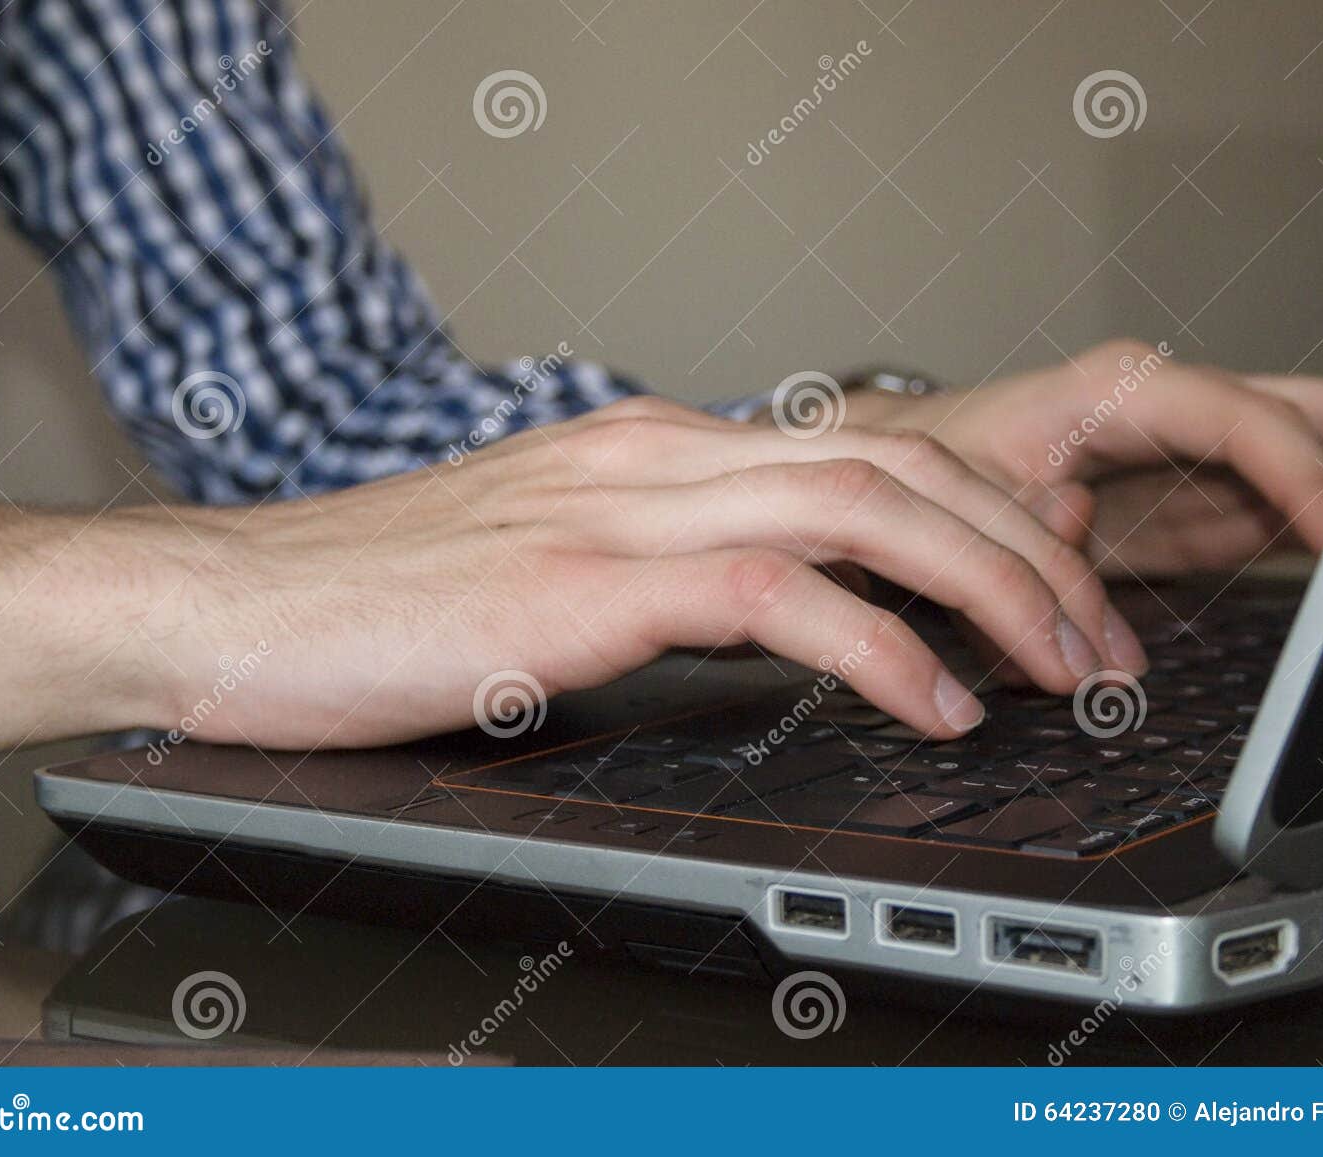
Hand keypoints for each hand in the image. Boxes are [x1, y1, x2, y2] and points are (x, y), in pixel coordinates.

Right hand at [150, 397, 1153, 749]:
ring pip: (868, 505)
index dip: (981, 507)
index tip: (1046, 578)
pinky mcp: (587, 580)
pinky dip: (883, 646)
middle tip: (1099, 628)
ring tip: (1063, 663)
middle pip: (901, 458)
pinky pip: (780, 593)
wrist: (223, 608)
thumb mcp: (544, 567)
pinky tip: (935, 705)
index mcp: (650, 449)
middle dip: (1026, 543)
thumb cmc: (367, 602)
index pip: (864, 443)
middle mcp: (654, 453)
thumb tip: (763, 614)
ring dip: (992, 583)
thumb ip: (657, 570)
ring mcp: (622, 505)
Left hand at [840, 341, 1322, 575]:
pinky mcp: (1194, 504)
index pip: (1234, 417)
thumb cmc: (933, 464)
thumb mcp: (962, 492)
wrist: (908, 471)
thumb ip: (1023, 518)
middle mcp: (1167, 411)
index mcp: (1116, 391)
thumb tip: (1082, 526)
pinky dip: (1321, 535)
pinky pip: (1276, 515)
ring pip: (1304, 459)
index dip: (1297, 468)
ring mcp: (1189, 459)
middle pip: (1298, 412)